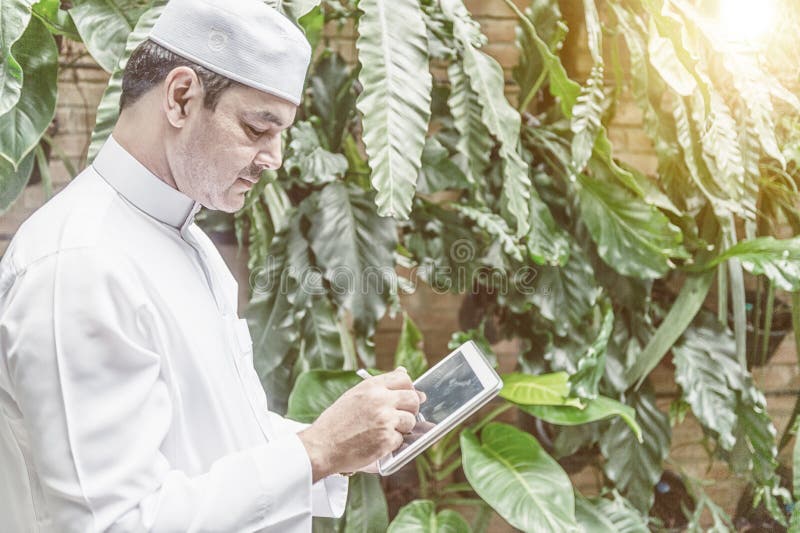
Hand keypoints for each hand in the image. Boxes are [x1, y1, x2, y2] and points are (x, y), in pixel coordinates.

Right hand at [298, 368, 423, 481]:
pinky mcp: (386, 439)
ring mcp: (385, 420)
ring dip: (402, 428)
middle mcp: (380, 400)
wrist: (322, 446)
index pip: (404, 379)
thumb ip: (380, 385)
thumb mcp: (355, 395)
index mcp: (372, 386)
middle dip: (411, 409)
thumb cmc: (336, 422)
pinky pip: (401, 440)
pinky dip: (392, 444)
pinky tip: (377, 442)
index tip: (408, 398)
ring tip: (383, 431)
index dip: (409, 389)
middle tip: (401, 417)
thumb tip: (404, 372)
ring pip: (411, 421)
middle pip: (413, 399)